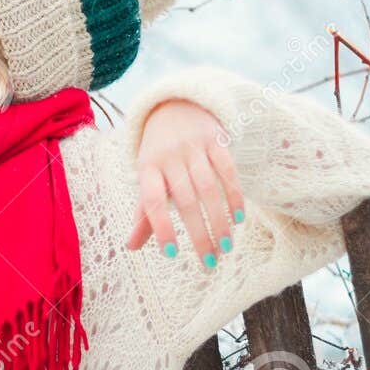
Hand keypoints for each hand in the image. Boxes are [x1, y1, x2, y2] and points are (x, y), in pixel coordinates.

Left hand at [124, 98, 244, 268]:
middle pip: (185, 200)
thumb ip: (143, 213)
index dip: (160, 227)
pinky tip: (238, 219)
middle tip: (209, 263)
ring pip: (209, 188)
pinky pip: (228, 170)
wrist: (174, 106)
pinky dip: (234, 195)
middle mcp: (169, 156)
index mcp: (147, 168)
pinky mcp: (216, 139)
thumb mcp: (147, 178)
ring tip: (225, 247)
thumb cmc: (158, 154)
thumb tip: (130, 247)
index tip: (171, 254)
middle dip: (198, 234)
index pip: (152, 201)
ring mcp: (193, 146)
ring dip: (219, 220)